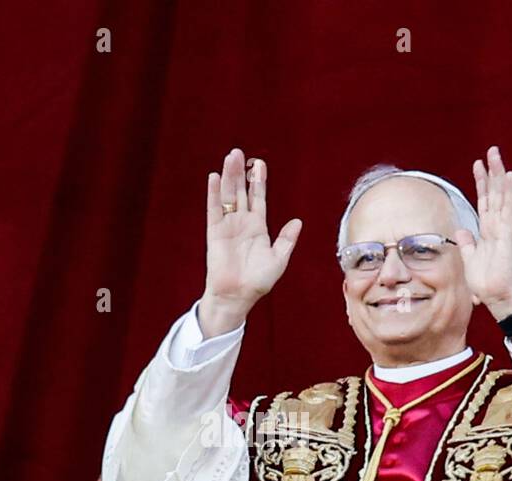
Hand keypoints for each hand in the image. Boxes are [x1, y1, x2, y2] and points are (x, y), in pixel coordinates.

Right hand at [200, 147, 302, 335]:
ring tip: (230, 158)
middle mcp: (242, 223)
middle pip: (240, 191)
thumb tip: (297, 222)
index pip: (258, 198)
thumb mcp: (279, 259)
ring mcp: (228, 226)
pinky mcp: (215, 232)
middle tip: (239, 153)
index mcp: (258, 227)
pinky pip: (214, 209)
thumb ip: (287, 240)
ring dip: (228, 176)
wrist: (237, 295)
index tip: (259, 164)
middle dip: (240, 172)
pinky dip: (213, 194)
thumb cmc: (258, 281)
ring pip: (228, 195)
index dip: (258, 181)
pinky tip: (214, 178)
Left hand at [456, 146, 511, 321]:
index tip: (477, 165)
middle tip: (491, 151)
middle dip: (491, 172)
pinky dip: (509, 192)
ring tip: (497, 156)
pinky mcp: (509, 234)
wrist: (497, 296)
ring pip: (502, 195)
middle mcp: (497, 225)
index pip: (484, 201)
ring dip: (499, 175)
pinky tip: (509, 177)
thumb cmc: (486, 281)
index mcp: (487, 230)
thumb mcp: (470, 259)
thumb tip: (462, 229)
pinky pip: (509, 209)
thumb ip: (468, 244)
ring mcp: (504, 228)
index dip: (481, 183)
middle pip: (494, 193)